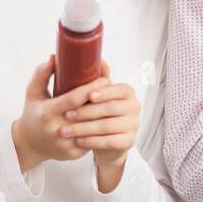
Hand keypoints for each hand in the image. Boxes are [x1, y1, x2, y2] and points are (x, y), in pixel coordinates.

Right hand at [11, 55, 110, 172]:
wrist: (28, 145)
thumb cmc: (33, 114)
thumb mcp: (33, 93)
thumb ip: (41, 74)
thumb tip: (54, 57)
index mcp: (47, 112)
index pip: (73, 99)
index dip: (90, 88)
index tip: (105, 78)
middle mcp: (56, 129)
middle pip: (87, 113)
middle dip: (102, 100)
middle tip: (114, 88)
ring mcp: (66, 144)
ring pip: (93, 128)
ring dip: (105, 115)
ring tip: (115, 102)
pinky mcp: (73, 154)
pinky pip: (93, 139)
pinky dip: (101, 129)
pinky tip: (109, 119)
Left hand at [61, 63, 140, 192]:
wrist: (107, 139)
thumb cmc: (98, 112)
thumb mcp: (98, 94)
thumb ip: (98, 77)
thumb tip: (98, 59)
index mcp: (128, 91)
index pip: (119, 89)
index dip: (105, 92)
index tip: (88, 96)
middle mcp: (135, 106)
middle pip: (110, 108)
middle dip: (86, 112)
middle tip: (67, 115)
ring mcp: (134, 125)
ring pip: (107, 126)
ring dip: (85, 128)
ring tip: (67, 130)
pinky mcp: (129, 141)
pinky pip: (110, 142)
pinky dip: (92, 142)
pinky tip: (79, 141)